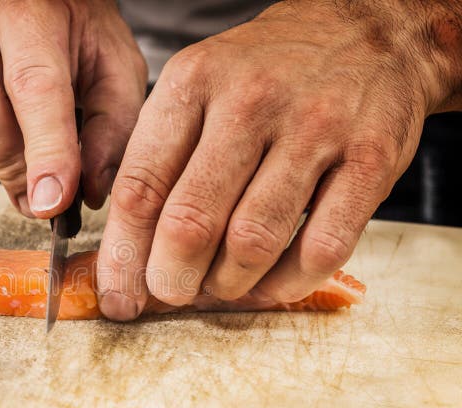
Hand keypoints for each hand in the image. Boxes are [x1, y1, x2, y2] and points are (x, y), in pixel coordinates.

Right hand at [0, 0, 146, 216]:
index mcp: (29, 11)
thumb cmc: (70, 28)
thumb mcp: (113, 65)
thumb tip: (89, 191)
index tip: (51, 202)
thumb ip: (111, 127)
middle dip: (13, 169)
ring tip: (17, 154)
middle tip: (42, 188)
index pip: (33, 87)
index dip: (45, 152)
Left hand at [97, 0, 461, 319]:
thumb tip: (130, 252)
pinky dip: (288, 283)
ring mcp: (315, 130)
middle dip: (171, 277)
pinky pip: (322, 248)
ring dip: (228, 284)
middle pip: (191, 222)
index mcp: (194, 83)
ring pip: (253, 241)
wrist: (367, 32)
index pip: (141, 186)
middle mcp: (251, 102)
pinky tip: (270, 283)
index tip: (118, 294)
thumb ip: (161, 159)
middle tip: (171, 290)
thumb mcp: (198, 87)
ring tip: (220, 284)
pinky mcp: (371, 160)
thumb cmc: (267, 71)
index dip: (122, 255)